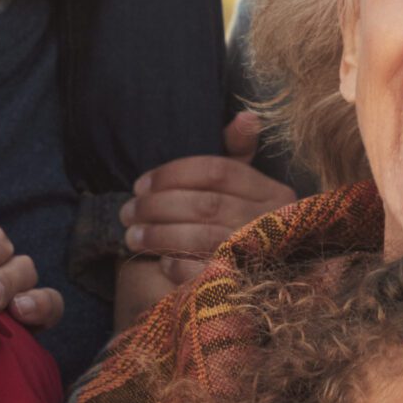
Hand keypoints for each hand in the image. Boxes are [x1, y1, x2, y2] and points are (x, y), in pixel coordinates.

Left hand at [118, 112, 295, 287]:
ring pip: (202, 237)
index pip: (218, 171)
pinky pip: (206, 273)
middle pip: (206, 204)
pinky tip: (160, 263)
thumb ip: (240, 154)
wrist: (273, 285)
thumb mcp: (249, 188)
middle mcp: (272, 222)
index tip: (140, 184)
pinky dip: (179, 266)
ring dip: (160, 235)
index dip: (173, 174)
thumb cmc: (250, 226)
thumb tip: (245, 116)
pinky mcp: (246, 286)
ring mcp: (261, 256)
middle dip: (158, 206)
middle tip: (128, 212)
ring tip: (132, 236)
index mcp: (274, 193)